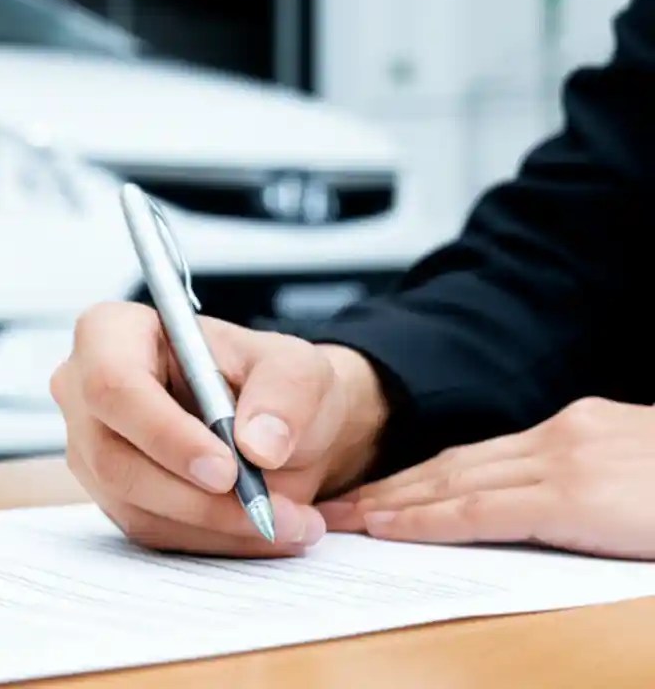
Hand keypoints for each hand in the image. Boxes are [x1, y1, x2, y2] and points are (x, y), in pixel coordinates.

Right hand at [50, 301, 388, 557]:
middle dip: (198, 497)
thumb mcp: (296, 368)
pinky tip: (262, 528)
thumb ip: (286, 393)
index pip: (113, 385)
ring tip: (290, 522)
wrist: (273, 425)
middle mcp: (84, 393)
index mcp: (112, 333)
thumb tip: (260, 444)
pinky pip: (151, 531)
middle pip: (116, 459)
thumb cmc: (269, 382)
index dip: (164, 433)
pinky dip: (212, 539)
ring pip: (135, 506)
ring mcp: (91, 449)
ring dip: (216, 525)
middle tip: (270, 510)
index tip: (227, 469)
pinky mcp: (112, 496)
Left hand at [319, 397, 654, 559]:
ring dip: (390, 502)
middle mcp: (561, 436)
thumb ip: (588, 489)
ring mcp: (565, 461)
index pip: (478, 458)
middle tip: (335, 504)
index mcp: (577, 433)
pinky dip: (426, 518)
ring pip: (452, 483)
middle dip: (390, 488)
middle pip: (453, 465)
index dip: (420, 478)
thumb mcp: (635, 479)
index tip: (375, 495)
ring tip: (342, 518)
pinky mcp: (574, 495)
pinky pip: (480, 509)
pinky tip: (387, 528)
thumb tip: (547, 515)